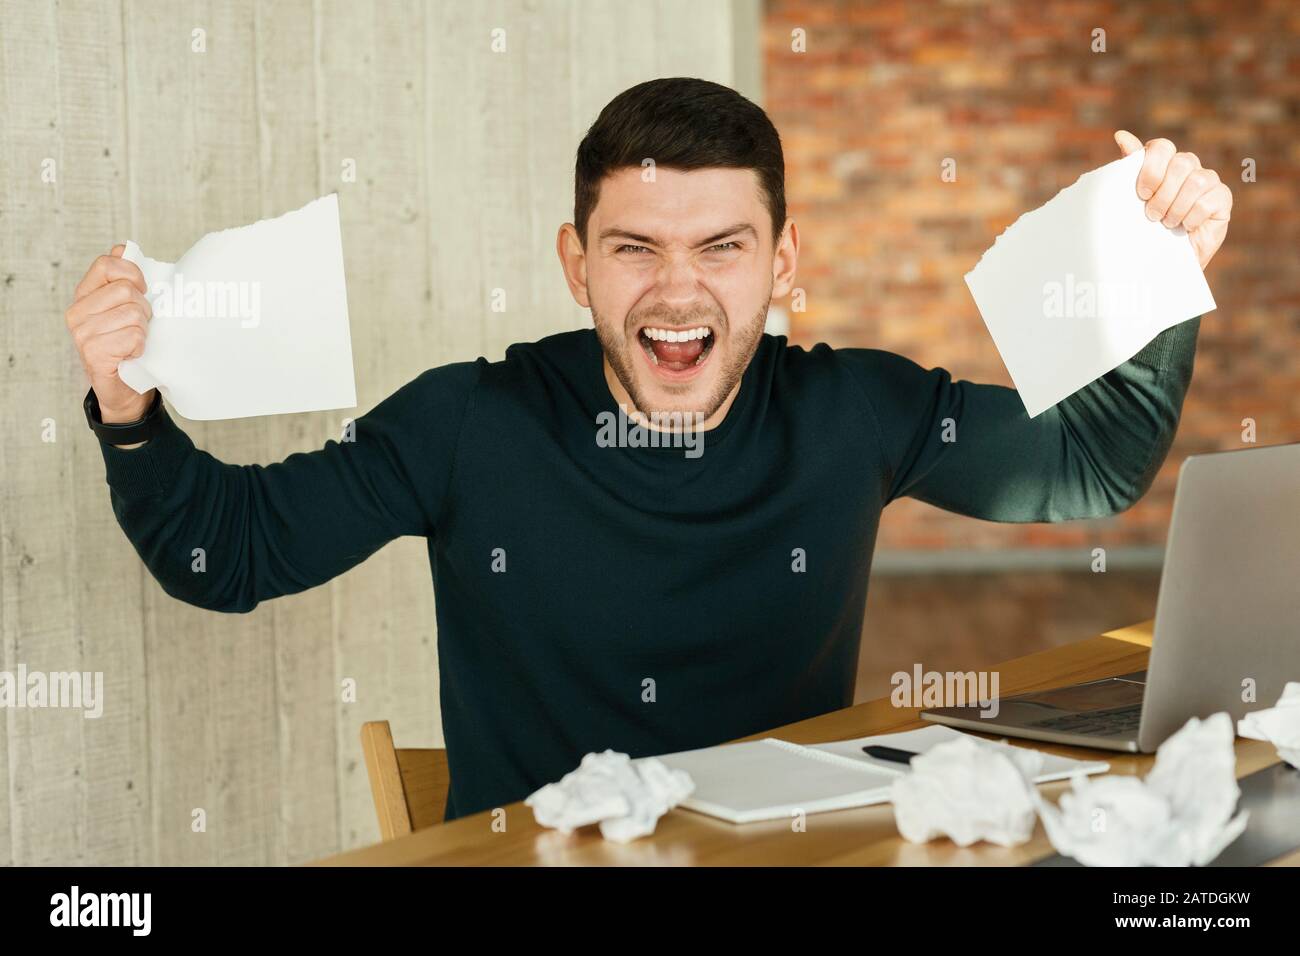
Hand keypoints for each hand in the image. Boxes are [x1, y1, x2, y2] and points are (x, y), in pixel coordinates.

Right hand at [65, 245, 155, 421]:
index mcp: (85, 294)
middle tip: (139, 325)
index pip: (107, 264)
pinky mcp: (93, 353)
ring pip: (134, 314)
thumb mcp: (127, 307)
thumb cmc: (129, 343)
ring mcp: (82, 333)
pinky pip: (133, 337)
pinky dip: (140, 347)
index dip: (133, 273)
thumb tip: (124, 248)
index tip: (143, 289)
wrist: (125, 387)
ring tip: (135, 341)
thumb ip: (125, 279)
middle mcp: (77, 311)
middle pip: (127, 291)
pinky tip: (131, 355)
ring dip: (143, 330)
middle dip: (144, 308)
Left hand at [1114, 130, 1231, 269]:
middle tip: (1151, 216)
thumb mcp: (1130, 200)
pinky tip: (1184, 227)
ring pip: (1196, 181)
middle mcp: (1188, 166)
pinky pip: (1208, 200)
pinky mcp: (1222, 198)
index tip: (1141, 193)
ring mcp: (1208, 180)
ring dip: (1176, 207)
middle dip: (1163, 193)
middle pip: (1180, 163)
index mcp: (1164, 162)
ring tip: (1167, 223)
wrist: (1164, 259)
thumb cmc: (1145, 227)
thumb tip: (1120, 135)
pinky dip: (1192, 217)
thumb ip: (1128, 169)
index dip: (1151, 168)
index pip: (1161, 147)